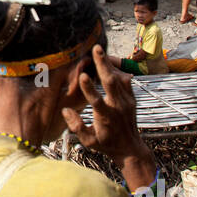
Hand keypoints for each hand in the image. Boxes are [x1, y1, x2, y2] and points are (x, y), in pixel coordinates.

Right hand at [61, 45, 150, 168]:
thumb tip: (65, 110)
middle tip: (97, 49)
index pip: (96, 100)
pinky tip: (108, 62)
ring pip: (118, 78)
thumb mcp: (88, 141)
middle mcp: (118, 107)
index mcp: (106, 118)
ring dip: (109, 64)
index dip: (89, 88)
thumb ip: (76, 126)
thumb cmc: (106, 144)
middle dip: (103, 65)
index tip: (82, 75)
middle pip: (111, 83)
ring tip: (100, 51)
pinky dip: (117, 69)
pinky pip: (125, 80)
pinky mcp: (131, 98)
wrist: (130, 147)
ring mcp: (127, 101)